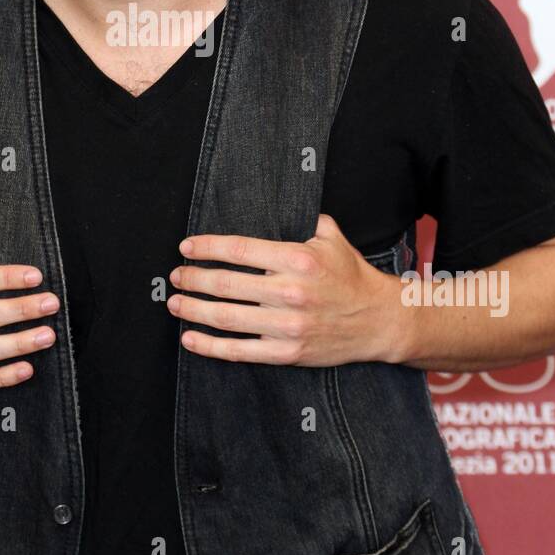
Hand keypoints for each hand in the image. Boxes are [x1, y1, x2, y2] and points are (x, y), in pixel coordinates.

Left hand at [167, 214, 400, 366]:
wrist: (379, 320)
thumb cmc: (351, 276)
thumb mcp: (331, 238)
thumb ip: (302, 220)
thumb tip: (274, 201)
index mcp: (298, 259)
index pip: (239, 250)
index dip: (207, 247)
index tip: (186, 247)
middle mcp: (290, 292)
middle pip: (226, 284)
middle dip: (193, 279)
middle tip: (175, 276)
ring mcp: (287, 326)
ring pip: (227, 318)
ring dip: (194, 310)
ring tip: (175, 303)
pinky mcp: (287, 352)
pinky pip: (240, 351)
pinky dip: (210, 346)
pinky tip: (189, 338)